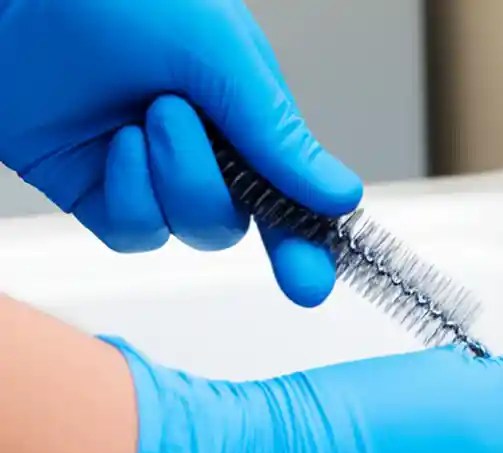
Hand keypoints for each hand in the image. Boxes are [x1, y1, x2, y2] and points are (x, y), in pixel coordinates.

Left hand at [0, 0, 361, 306]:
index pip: (291, 192)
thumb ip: (278, 134)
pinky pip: (135, 231)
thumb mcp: (222, 54)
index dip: (310, 240)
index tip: (317, 279)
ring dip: (181, 178)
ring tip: (153, 115)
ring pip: (192, 229)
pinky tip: (117, 143)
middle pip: (242, 222)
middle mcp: (202, 151)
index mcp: (246, 116)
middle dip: (249, 214)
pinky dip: (133, 193)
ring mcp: (148, 175)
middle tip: (269, 227)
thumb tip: (338, 195)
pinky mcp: (95, 192)